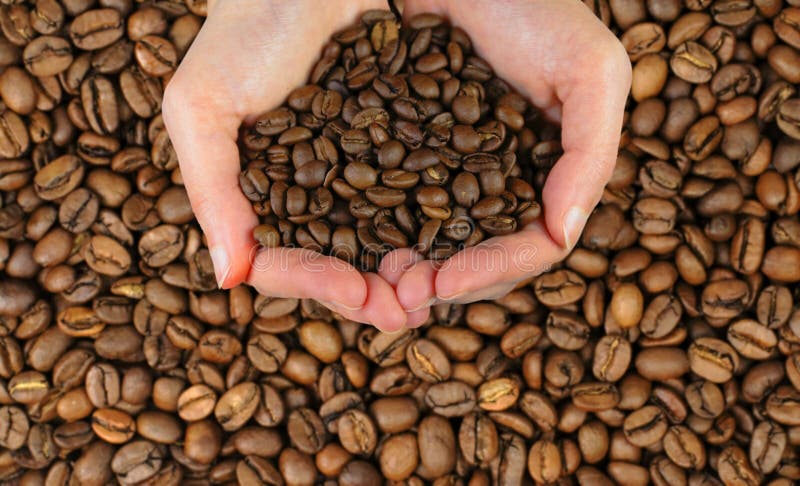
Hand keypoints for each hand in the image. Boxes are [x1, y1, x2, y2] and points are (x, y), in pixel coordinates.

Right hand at [163, 0, 414, 331]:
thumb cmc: (245, 29)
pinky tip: (453, 245)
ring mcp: (349, 176)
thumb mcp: (202, 104)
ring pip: (375, 244)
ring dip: (403, 273)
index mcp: (256, 195)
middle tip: (408, 313)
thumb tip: (229, 276)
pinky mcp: (390, 150)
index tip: (360, 297)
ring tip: (433, 290)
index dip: (316, 286)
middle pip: (335, 265)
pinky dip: (428, 229)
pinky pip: (408, 202)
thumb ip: (210, 187)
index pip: (280, 263)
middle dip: (370, 295)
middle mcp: (304, 194)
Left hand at [393, 0, 630, 315]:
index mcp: (546, 176)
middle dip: (442, 284)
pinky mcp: (409, 152)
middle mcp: (500, 182)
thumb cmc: (536, 9)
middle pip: (478, 255)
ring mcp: (453, 170)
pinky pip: (393, 203)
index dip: (491, 271)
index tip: (443, 284)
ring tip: (371, 283)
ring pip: (434, 240)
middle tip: (398, 298)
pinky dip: (377, 231)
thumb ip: (592, 153)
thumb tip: (563, 234)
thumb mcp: (591, 71)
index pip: (529, 247)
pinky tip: (353, 246)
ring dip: (406, 271)